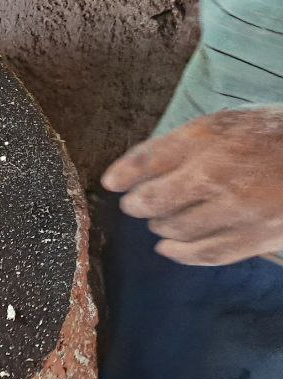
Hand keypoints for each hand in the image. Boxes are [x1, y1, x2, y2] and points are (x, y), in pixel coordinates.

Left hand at [102, 107, 282, 265]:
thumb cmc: (269, 136)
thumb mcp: (219, 125)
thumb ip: (173, 146)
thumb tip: (121, 174)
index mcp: (208, 139)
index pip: (147, 161)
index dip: (123, 176)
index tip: (112, 184)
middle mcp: (218, 174)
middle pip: (155, 200)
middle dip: (139, 204)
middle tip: (137, 204)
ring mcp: (238, 210)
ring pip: (176, 228)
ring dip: (160, 226)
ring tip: (159, 219)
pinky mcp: (256, 238)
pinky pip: (206, 253)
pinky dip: (181, 253)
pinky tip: (168, 248)